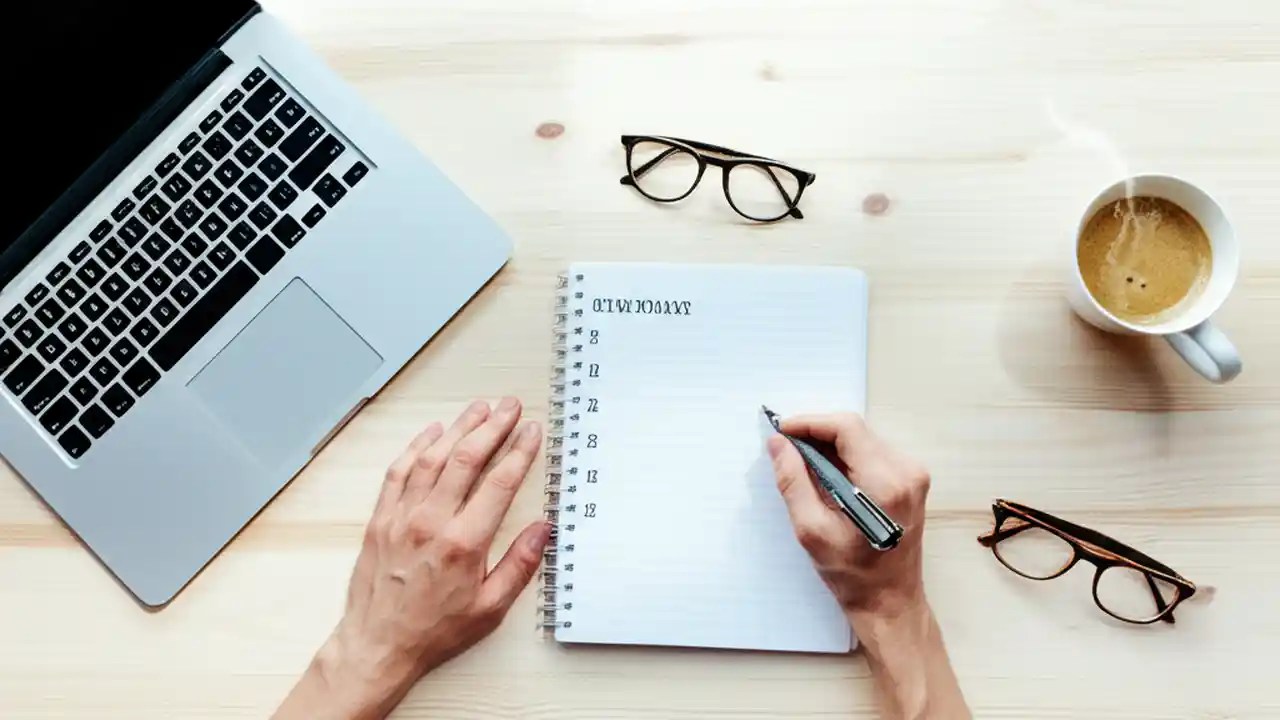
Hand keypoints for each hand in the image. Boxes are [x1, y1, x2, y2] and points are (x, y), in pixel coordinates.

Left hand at [274, 398, 548, 719]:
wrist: (377, 646)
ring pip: (432, 458)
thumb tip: (543, 529)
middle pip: (466, 459)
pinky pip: (398, 472)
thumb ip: (520, 565)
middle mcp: (431, 523)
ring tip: (479, 408)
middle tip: (510, 406)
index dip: (519, 452)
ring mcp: (402, 517)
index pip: (499, 483)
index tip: (532, 432)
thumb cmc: (434, 631)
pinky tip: (433, 432)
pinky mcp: (381, 519)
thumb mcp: (490, 609)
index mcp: (463, 544)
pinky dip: (416, 447)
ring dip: (458, 428)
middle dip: (492, 426)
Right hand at [767, 413, 930, 615]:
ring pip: (862, 439)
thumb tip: (778, 444)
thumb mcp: (812, 532)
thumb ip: (793, 482)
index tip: (782, 432)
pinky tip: (828, 478)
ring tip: (805, 468)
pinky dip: (846, 457)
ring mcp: (913, 475)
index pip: (846, 428)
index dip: (810, 423)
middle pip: (855, 430)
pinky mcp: (912, 480)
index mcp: (885, 484)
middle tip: (787, 451)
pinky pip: (872, 452)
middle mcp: (907, 472)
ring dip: (830, 446)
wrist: (890, 601)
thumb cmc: (852, 575)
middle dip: (817, 434)